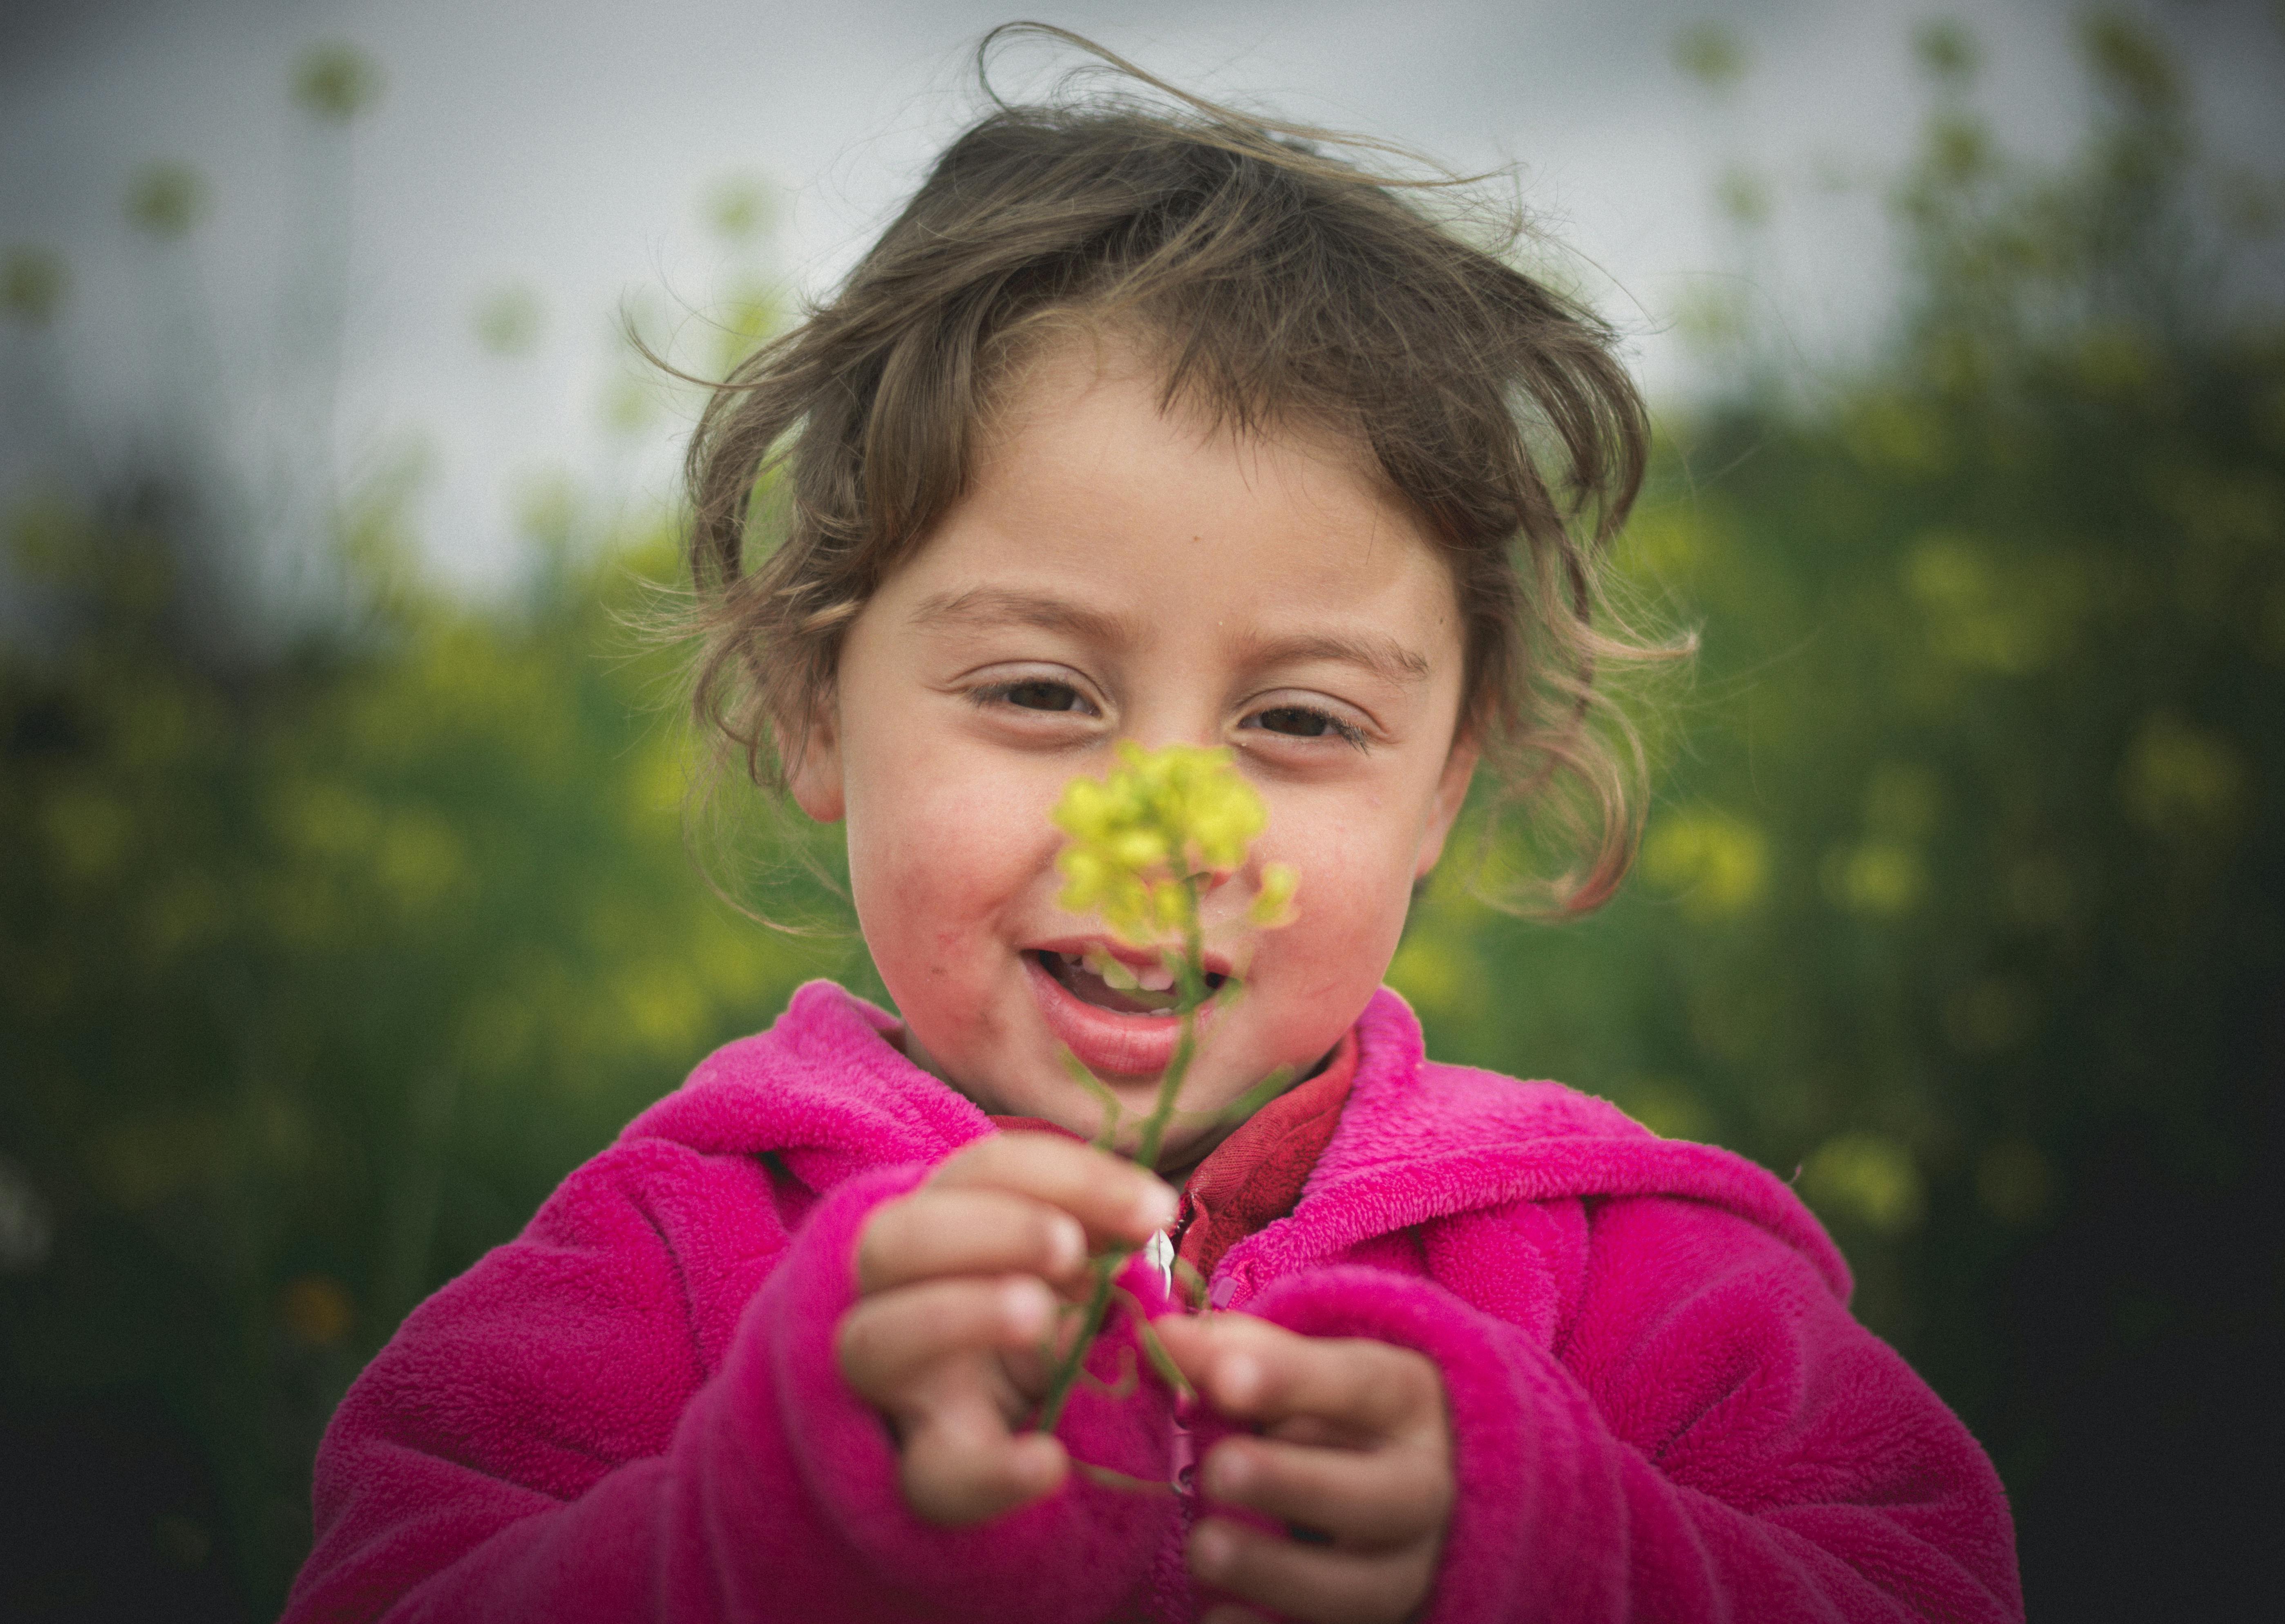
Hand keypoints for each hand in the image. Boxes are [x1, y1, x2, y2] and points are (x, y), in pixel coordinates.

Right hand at [835, 1132, 1178, 1525]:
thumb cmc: (1032, 1327)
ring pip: (873, 1340)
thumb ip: (1093, 1239)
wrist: (984, 1437)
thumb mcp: (1063, 1274)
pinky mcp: (914, 1470)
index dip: (1067, 1176)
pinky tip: (1047, 1464)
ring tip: (1038, 1317)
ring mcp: (890, 1386)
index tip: (1156, 1208)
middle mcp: (892, 1297)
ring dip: (958, 1315)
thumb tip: (1145, 1213)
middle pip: (893, 1241)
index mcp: (938, 1228)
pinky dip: (989, 1471)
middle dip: (990, 1230)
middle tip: (1071, 1249)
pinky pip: (927, 1475)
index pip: (984, 1173)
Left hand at [1154, 1313, 1453, 1623]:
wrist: (1407, 1484)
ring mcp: (1410, 1565)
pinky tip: (1216, 1617)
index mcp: (1406, 1400)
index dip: (1292, 1380)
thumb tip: (1160, 1337)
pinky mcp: (1386, 1621)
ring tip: (1205, 1550)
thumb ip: (1231, 1353)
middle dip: (1296, 1483)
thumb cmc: (1328, 1412)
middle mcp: (1424, 1486)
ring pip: (1368, 1586)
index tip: (1224, 1380)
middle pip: (1379, 1493)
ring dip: (1281, 1571)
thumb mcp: (1297, 1370)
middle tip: (1218, 1470)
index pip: (1359, 1383)